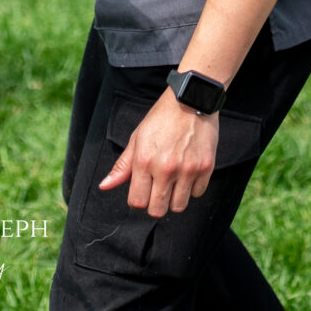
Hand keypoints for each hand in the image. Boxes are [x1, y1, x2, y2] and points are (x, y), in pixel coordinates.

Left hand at [98, 90, 218, 216]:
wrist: (191, 100)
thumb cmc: (161, 119)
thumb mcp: (137, 139)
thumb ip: (122, 166)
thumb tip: (104, 186)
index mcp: (144, 161)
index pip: (137, 202)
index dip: (137, 200)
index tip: (142, 192)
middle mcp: (165, 168)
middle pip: (157, 210)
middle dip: (155, 204)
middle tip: (157, 189)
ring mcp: (187, 169)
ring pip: (178, 207)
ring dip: (174, 198)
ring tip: (173, 181)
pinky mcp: (206, 167)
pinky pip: (197, 194)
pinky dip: (192, 188)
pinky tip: (187, 172)